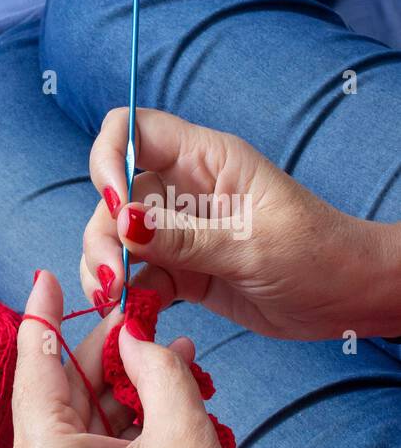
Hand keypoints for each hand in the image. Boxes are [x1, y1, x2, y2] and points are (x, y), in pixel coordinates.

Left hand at [0, 271, 270, 447]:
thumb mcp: (183, 432)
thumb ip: (153, 366)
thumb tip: (133, 333)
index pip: (33, 367)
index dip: (42, 316)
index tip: (46, 277)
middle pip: (55, 396)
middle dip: (101, 358)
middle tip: (141, 323)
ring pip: (69, 424)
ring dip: (114, 393)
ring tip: (168, 361)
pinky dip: (110, 429)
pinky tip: (153, 402)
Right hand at [80, 108, 400, 340]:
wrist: (346, 299)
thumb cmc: (318, 255)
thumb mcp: (251, 246)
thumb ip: (183, 237)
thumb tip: (122, 223)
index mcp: (205, 160)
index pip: (133, 130)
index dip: (109, 158)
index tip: (112, 207)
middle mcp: (182, 190)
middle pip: (112, 197)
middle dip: (101, 237)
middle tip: (111, 282)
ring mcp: (176, 231)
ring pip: (114, 241)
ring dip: (104, 272)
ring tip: (116, 305)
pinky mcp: (177, 270)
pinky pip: (134, 278)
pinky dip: (125, 298)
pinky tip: (132, 317)